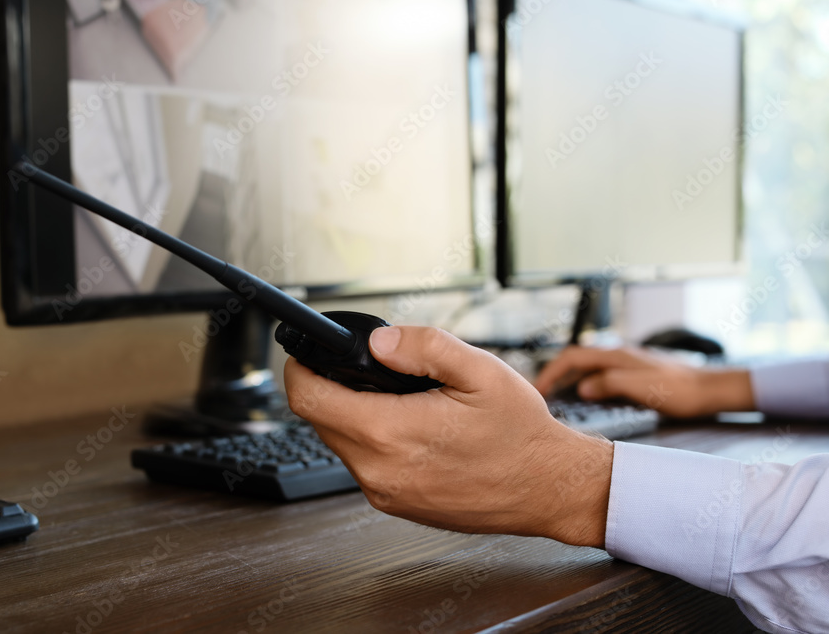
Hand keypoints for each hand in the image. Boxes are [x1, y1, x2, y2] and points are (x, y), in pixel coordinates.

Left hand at [284, 326, 613, 547]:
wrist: (548, 489)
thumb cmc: (519, 435)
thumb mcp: (479, 371)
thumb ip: (423, 347)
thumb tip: (379, 341)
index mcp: (391, 433)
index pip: (308, 399)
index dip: (299, 370)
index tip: (305, 354)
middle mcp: (379, 470)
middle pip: (319, 421)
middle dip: (329, 389)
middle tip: (360, 368)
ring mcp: (385, 493)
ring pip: (339, 444)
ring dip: (351, 415)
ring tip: (391, 396)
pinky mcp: (395, 505)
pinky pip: (362, 465)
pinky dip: (370, 440)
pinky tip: (404, 426)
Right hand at [533, 346, 754, 417]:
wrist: (712, 390)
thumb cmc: (681, 390)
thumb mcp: (641, 388)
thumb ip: (608, 384)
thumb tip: (582, 388)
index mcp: (616, 355)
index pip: (572, 356)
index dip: (551, 371)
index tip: (539, 389)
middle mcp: (618, 355)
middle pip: (577, 361)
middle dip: (556, 375)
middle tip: (543, 395)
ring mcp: (626, 364)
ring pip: (589, 369)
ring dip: (571, 381)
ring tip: (560, 400)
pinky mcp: (634, 374)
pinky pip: (602, 377)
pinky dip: (588, 386)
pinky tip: (590, 401)